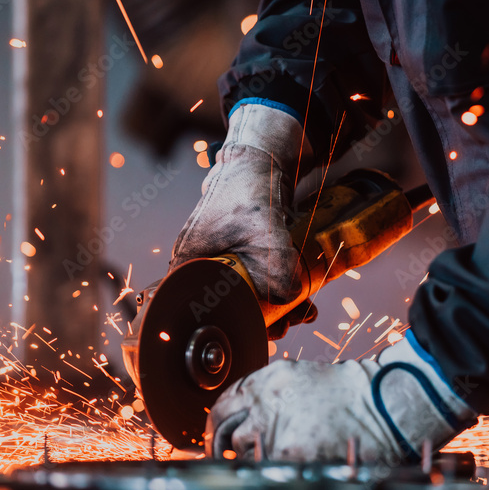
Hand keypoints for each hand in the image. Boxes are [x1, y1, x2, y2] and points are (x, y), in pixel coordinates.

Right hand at [171, 102, 307, 310]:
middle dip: (260, 319)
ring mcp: (218, 258)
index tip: (260, 330)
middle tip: (286, 326)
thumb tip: (290, 301)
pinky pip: (254, 279)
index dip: (229, 324)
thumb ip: (277, 271)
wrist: (260, 159)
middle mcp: (199, 263)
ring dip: (271, 306)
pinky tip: (299, 299)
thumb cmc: (248, 191)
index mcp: (189, 263)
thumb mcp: (265, 235)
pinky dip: (274, 289)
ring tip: (299, 313)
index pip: (199, 309)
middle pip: (225, 306)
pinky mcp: (238, 252)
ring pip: (243, 294)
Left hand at [205, 331, 477, 461]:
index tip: (219, 434)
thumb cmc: (351, 393)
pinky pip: (268, 470)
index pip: (222, 403)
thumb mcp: (301, 377)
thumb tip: (244, 417)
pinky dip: (277, 471)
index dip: (217, 423)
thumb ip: (268, 394)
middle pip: (225, 430)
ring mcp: (276, 429)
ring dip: (259, 459)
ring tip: (284, 454)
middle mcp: (265, 401)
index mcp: (267, 380)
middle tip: (232, 455)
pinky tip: (296, 465)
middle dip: (228, 445)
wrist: (384, 402)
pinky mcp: (290, 454)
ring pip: (247, 454)